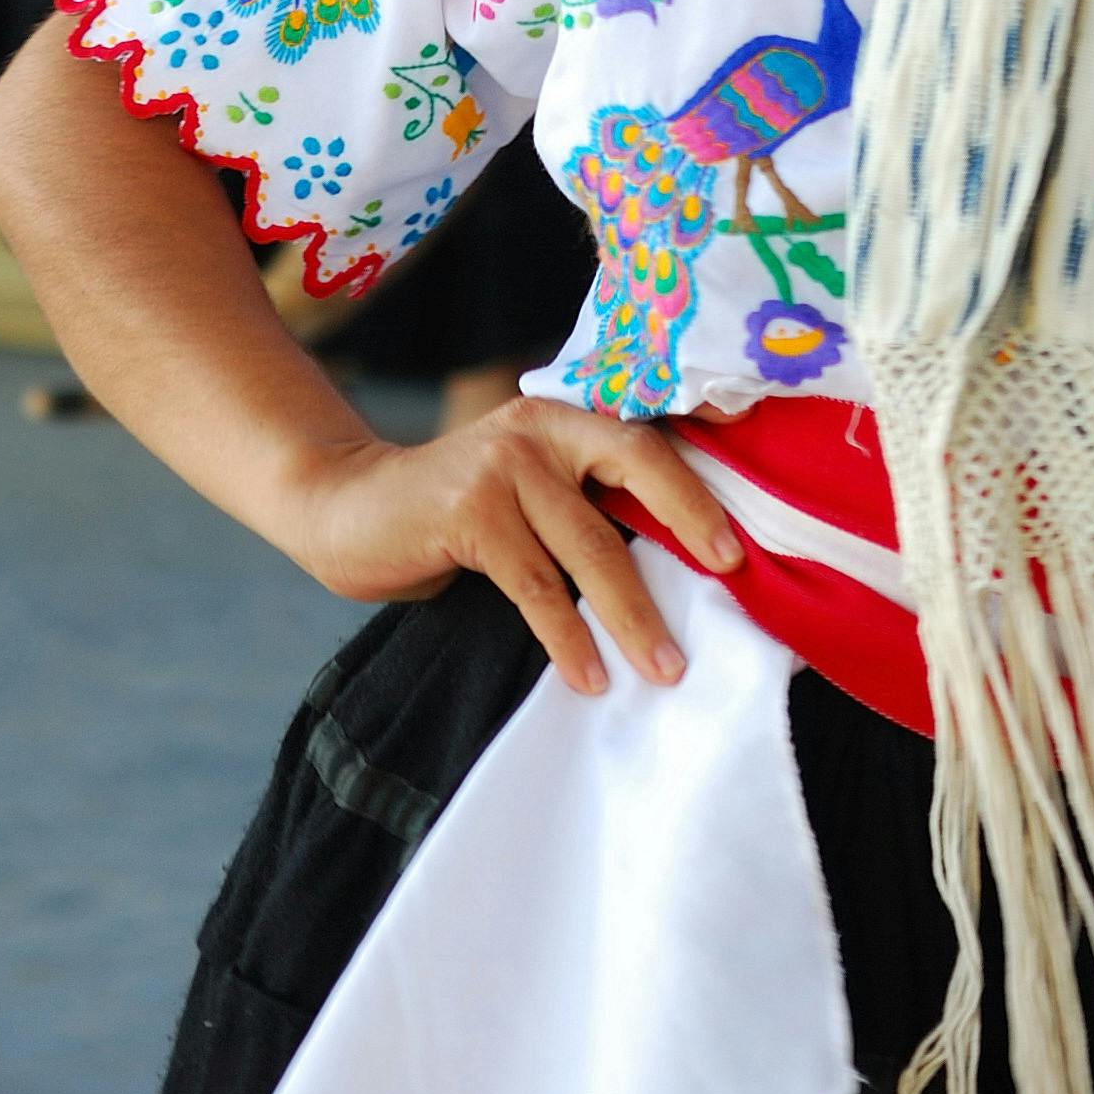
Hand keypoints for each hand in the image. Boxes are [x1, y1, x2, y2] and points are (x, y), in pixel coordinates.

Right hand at [282, 397, 740, 697]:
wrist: (349, 507)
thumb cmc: (456, 510)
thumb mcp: (527, 488)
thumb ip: (584, 499)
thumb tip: (679, 560)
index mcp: (566, 416)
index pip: (649, 436)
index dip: (699, 478)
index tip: (744, 525)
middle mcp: (541, 426)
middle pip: (635, 466)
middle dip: (690, 521)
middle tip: (729, 574)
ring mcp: (503, 465)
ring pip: (589, 545)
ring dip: (632, 613)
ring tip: (665, 667)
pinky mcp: (469, 511)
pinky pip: (535, 585)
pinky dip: (567, 638)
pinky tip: (588, 677)